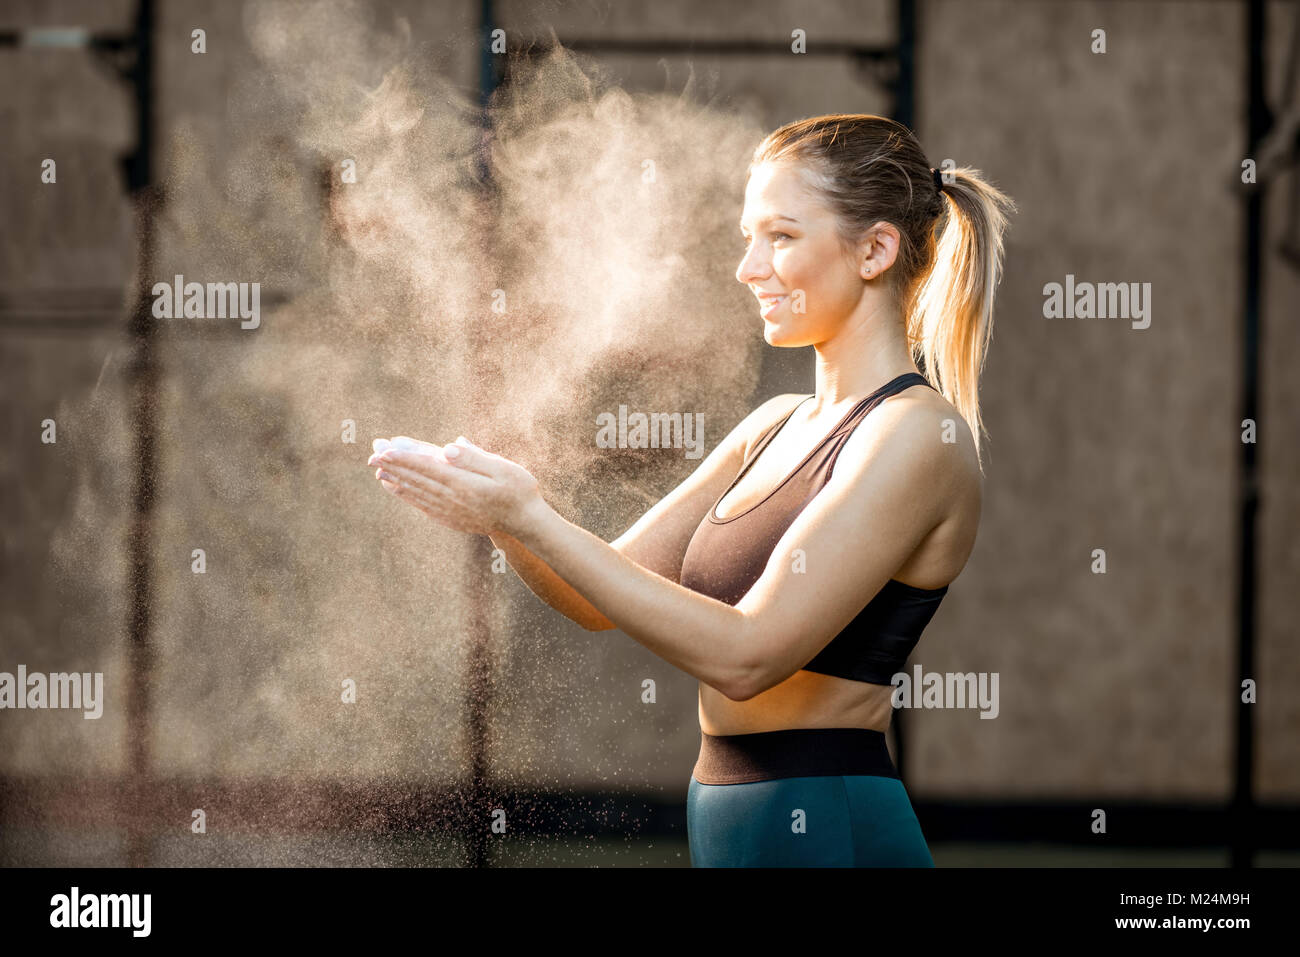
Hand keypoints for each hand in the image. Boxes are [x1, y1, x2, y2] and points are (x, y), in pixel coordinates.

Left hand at [367, 435, 544, 536]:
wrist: (525, 523)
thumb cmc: (519, 491)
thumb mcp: (504, 469)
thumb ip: (475, 458)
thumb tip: (448, 447)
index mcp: (463, 484)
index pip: (427, 468)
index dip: (404, 458)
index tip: (385, 449)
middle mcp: (452, 499)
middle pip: (417, 480)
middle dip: (394, 466)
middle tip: (372, 454)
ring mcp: (450, 511)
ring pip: (417, 493)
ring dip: (396, 480)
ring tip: (377, 470)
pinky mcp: (452, 519)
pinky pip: (423, 506)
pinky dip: (407, 496)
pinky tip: (397, 489)